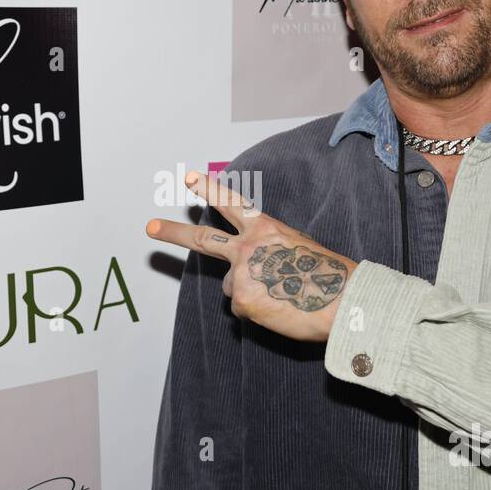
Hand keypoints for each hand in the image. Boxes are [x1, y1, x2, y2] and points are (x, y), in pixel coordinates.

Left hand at [146, 170, 357, 342]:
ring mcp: (240, 273)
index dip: (209, 190)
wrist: (341, 300)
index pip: (231, 204)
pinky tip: (278, 310)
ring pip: (231, 286)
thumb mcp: (297, 249)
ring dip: (250, 293)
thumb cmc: (328, 276)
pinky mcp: (241, 298)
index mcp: (265, 229)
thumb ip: (268, 251)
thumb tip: (253, 270)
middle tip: (149, 227)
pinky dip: (258, 312)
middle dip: (172, 232)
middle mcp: (246, 247)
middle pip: (201, 239)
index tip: (189, 177)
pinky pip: (243, 308)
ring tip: (280, 297)